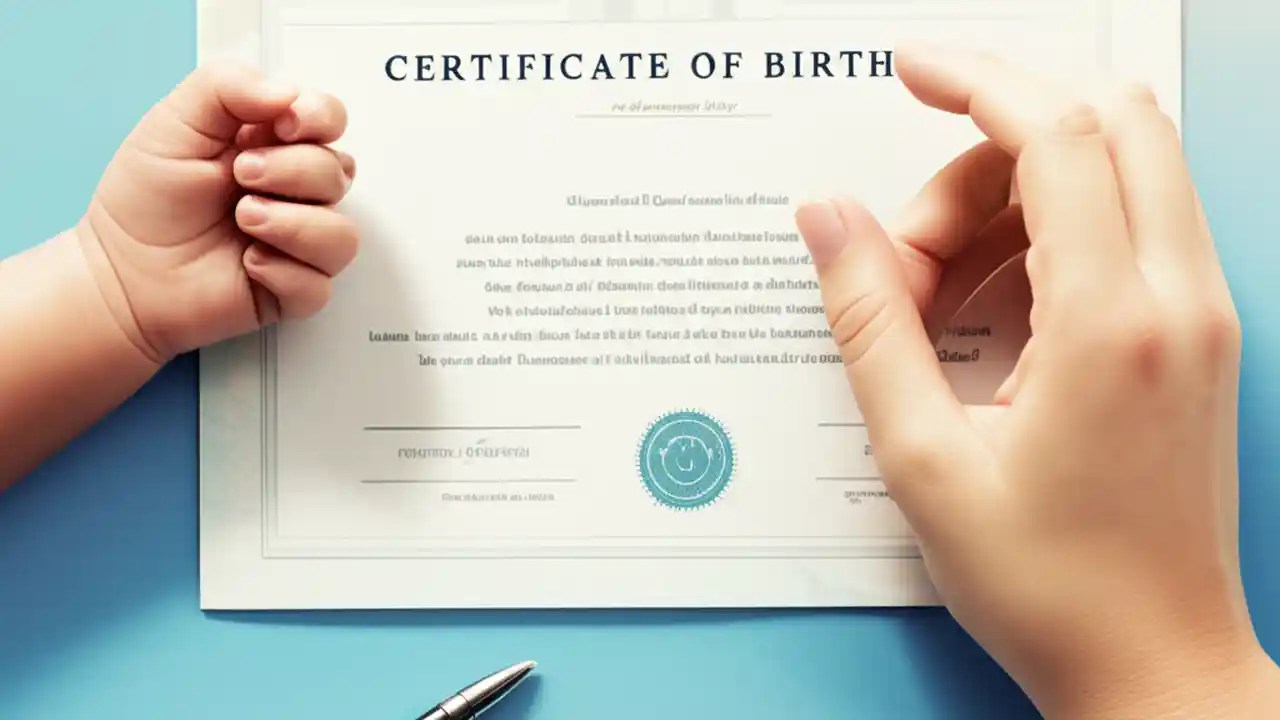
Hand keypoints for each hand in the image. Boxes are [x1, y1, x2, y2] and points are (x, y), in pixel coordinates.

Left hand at [78, 61, 357, 361]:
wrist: (121, 271)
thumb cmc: (145, 200)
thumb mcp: (176, 120)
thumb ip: (229, 85)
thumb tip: (290, 93)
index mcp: (274, 143)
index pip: (330, 118)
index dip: (320, 118)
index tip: (284, 126)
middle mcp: (295, 191)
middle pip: (340, 171)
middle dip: (293, 171)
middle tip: (241, 176)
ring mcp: (299, 242)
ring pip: (341, 233)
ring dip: (293, 225)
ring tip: (243, 221)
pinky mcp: (295, 289)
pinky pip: (320, 284)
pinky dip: (283, 272)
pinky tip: (248, 263)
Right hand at [797, 46, 1276, 717]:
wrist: (1152, 664)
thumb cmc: (1048, 584)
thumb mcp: (922, 459)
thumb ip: (867, 323)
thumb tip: (828, 221)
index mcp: (1114, 324)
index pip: (1058, 134)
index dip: (977, 79)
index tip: (912, 69)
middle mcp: (1180, 299)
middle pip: (1102, 125)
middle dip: (992, 140)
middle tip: (913, 232)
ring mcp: (1203, 314)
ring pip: (1119, 169)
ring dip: (1017, 193)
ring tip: (936, 295)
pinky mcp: (1198, 334)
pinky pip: (1129, 225)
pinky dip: (1050, 232)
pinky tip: (987, 311)